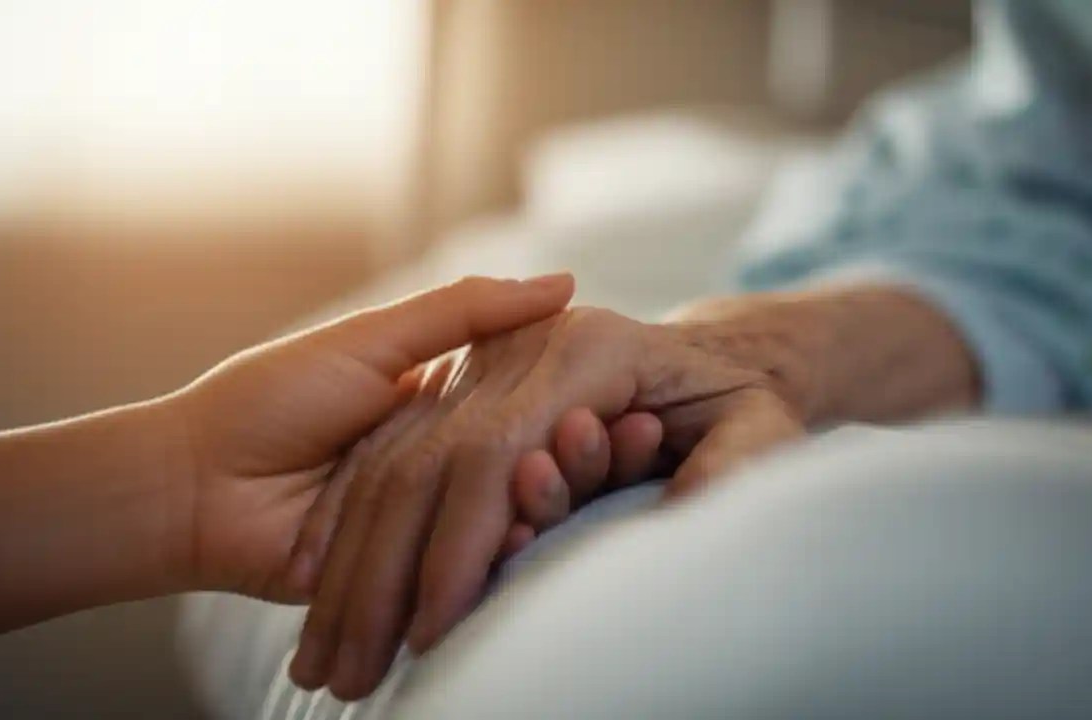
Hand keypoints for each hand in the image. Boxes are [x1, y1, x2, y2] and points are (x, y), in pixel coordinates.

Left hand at [159, 275, 594, 600]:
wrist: (195, 484)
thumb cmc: (272, 399)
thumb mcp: (373, 341)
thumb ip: (462, 313)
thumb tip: (563, 281)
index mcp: (434, 410)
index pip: (522, 410)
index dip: (570, 409)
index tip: (622, 402)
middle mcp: (435, 469)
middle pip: (519, 469)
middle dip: (571, 461)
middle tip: (633, 440)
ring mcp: (418, 528)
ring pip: (498, 522)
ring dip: (544, 505)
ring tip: (583, 485)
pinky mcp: (399, 582)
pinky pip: (457, 576)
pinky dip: (495, 560)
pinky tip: (533, 539)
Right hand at [291, 306, 805, 696]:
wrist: (707, 360)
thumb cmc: (738, 406)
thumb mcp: (763, 431)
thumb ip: (733, 470)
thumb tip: (677, 519)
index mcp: (586, 347)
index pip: (497, 450)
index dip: (461, 546)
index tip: (435, 631)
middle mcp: (518, 346)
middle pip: (429, 459)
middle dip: (391, 570)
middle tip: (358, 667)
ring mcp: (480, 360)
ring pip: (393, 462)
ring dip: (356, 562)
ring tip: (332, 655)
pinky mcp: (455, 385)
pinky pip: (384, 457)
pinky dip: (351, 530)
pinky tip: (328, 592)